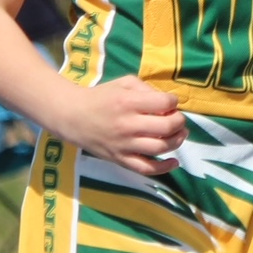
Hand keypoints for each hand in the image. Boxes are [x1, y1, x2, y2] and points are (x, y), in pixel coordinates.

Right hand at [66, 76, 186, 177]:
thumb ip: (146, 88)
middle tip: (178, 118)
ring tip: (180, 134)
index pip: (164, 103)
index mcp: (128, 102)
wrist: (72, 117)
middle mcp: (127, 125)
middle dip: (179, 121)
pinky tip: (175, 162)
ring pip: (160, 147)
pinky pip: (146, 169)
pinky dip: (164, 168)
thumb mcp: (123, 83)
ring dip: (177, 141)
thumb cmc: (100, 97)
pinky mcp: (120, 159)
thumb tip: (168, 102)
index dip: (173, 102)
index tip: (170, 103)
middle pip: (166, 126)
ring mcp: (124, 145)